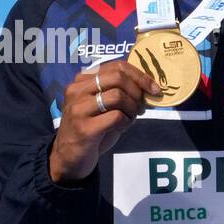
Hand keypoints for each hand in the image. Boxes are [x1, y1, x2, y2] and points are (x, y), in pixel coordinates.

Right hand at [48, 60, 160, 182]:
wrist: (70, 156)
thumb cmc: (90, 128)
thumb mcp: (102, 105)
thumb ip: (118, 91)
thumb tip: (148, 87)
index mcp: (82, 80)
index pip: (117, 66)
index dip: (140, 75)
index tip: (154, 88)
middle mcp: (77, 90)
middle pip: (117, 77)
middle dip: (137, 91)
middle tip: (142, 106)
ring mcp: (78, 109)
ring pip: (117, 96)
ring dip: (132, 108)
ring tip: (131, 118)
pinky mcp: (84, 128)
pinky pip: (116, 117)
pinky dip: (126, 122)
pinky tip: (122, 127)